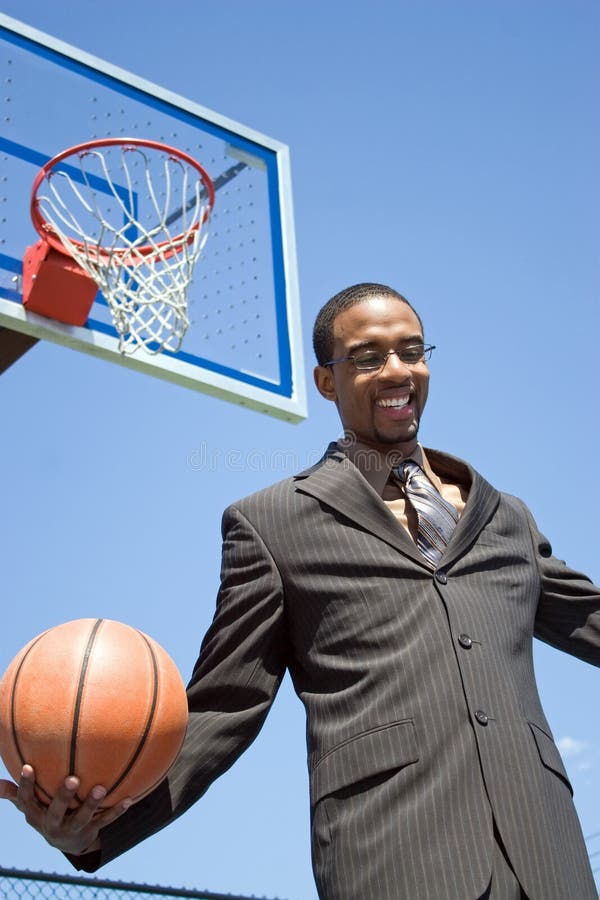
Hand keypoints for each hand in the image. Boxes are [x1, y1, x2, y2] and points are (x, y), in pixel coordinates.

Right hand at [0, 765, 131, 856]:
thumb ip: (17, 794)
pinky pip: (105, 821)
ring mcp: (73, 829)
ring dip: (92, 804)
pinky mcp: (91, 831)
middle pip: (56, 811)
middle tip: (72, 779)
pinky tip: (129, 799)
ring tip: (101, 788)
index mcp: (36, 815)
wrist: (67, 843)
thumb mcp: (31, 806)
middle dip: (63, 797)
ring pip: (82, 818)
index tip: (28, 766)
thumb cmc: (46, 812)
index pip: (27, 801)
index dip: (26, 785)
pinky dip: (117, 811)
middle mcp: (53, 824)